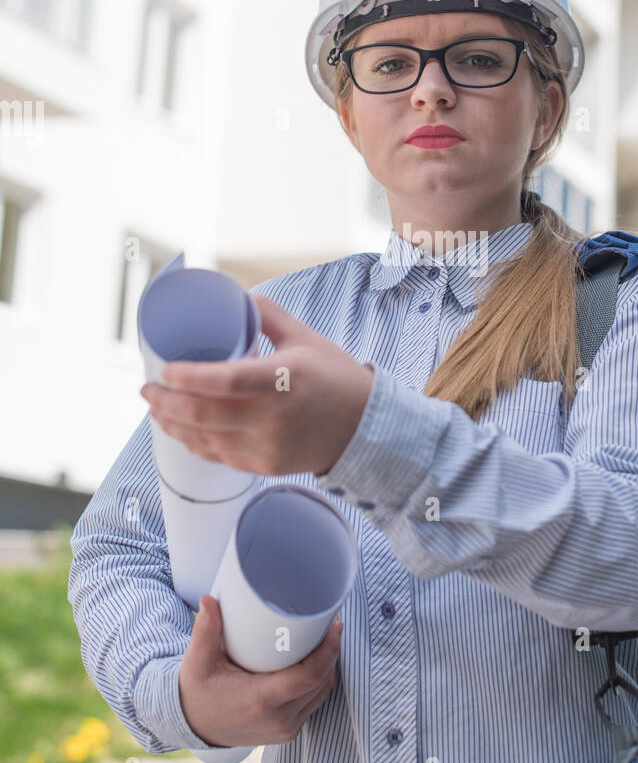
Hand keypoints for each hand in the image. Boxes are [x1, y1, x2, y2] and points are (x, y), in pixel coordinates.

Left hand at [139, 295, 374, 476]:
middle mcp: (273, 418)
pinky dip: (195, 442)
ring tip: (156, 407)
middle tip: (147, 388)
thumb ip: (267, 314)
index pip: (225, 381)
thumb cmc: (335, 377)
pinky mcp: (265, 466)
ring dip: (172, 425)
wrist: (366, 428)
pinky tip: (182, 430)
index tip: (166, 369)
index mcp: (284, 380)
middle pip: (204, 415)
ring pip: (205, 440)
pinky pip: (219, 456)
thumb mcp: (305, 337)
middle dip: (165, 403)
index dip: (189, 378)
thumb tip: (235, 297)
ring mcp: (268, 446)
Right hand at [178, 595, 343, 747]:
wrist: (193, 727)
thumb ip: (206, 630)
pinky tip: (317, 661)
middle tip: (330, 625)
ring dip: (328, 666)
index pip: (309, 676)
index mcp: (260, 701)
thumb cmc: (197, 693)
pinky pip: (314, 703)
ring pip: (321, 693)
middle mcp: (278, 719)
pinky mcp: (288, 731)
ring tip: (326, 638)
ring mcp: (285, 729)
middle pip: (321, 682)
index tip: (335, 627)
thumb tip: (209, 599)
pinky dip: (319, 681)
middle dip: (331, 652)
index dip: (328, 651)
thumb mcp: (198, 661)